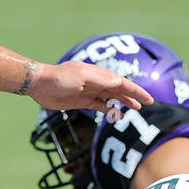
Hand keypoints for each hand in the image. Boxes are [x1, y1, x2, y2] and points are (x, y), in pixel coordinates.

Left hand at [27, 61, 153, 114]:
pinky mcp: (82, 100)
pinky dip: (109, 109)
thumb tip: (118, 82)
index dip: (136, 91)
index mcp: (98, 74)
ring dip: (124, 102)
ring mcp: (89, 91)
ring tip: (136, 108)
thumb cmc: (59, 78)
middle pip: (120, 89)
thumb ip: (100, 80)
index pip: (122, 83)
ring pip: (112, 97)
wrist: (40, 84)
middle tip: (148, 104)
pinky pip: (100, 105)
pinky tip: (116, 113)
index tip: (148, 99)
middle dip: (134, 96)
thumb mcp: (81, 77)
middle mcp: (96, 82)